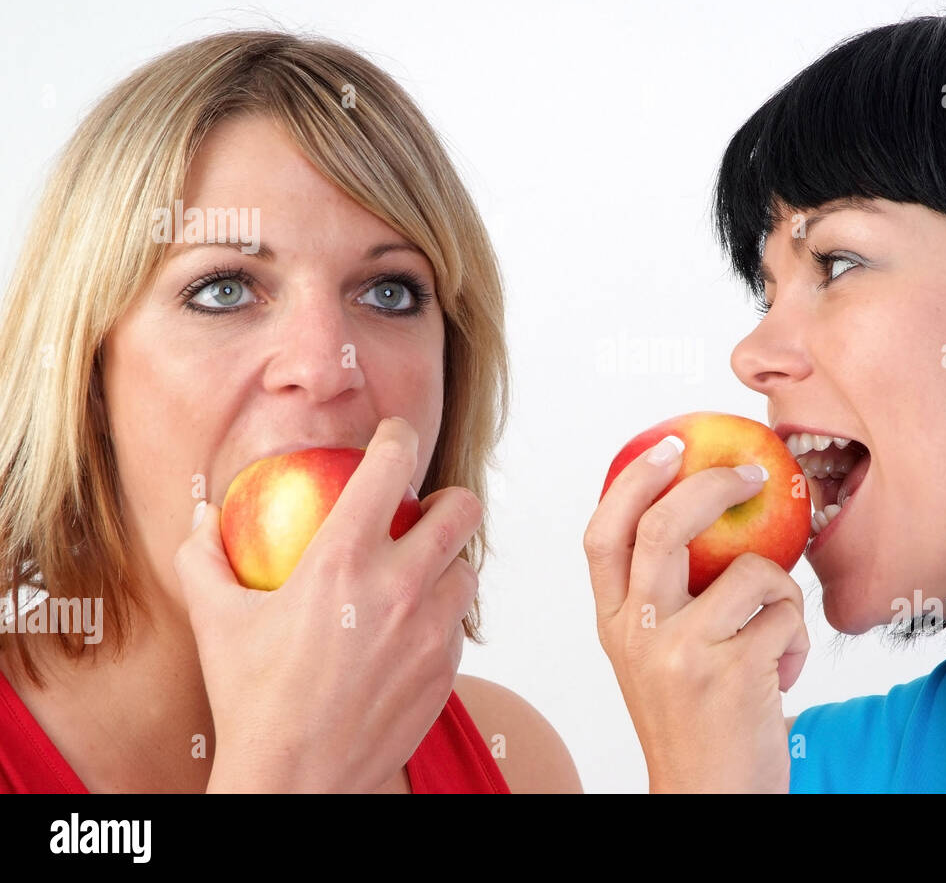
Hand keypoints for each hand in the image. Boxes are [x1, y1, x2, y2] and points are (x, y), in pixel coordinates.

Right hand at [174, 416, 481, 791]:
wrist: (294, 780)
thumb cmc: (249, 696)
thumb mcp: (214, 619)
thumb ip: (204, 555)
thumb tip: (204, 513)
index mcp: (344, 560)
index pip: (391, 466)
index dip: (397, 437)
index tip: (391, 438)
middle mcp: (400, 587)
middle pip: (461, 510)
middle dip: (450, 499)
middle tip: (425, 509)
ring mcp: (430, 630)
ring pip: (468, 571)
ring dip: (448, 563)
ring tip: (419, 573)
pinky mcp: (445, 668)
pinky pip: (458, 625)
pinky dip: (441, 616)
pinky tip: (410, 628)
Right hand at [583, 435, 809, 792]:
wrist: (711, 799)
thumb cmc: (695, 724)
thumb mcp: (657, 656)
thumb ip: (666, 597)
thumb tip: (708, 514)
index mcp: (614, 624)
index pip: (603, 535)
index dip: (633, 481)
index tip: (669, 447)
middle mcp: (637, 633)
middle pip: (664, 526)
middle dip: (713, 484)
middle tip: (751, 474)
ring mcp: (682, 652)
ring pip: (753, 570)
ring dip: (783, 594)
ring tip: (775, 636)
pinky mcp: (733, 671)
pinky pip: (787, 615)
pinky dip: (799, 639)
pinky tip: (782, 676)